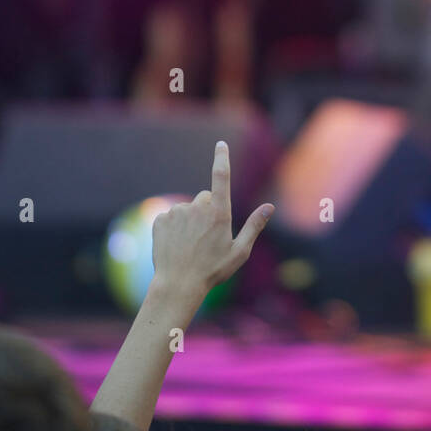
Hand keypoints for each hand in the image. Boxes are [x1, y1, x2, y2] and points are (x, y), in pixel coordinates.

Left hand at [151, 141, 273, 296]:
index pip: (221, 177)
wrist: (178, 285)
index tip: (220, 144)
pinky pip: (170, 217)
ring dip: (190, 221)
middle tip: (208, 237)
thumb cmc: (213, 270)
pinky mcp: (160, 219)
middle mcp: (197, 208)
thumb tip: (270, 207)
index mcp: (219, 213)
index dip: (222, 158)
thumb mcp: (240, 251)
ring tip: (191, 246)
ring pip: (187, 209)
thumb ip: (254, 226)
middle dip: (208, 211)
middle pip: (205, 198)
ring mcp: (176, 212)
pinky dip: (174, 228)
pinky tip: (177, 246)